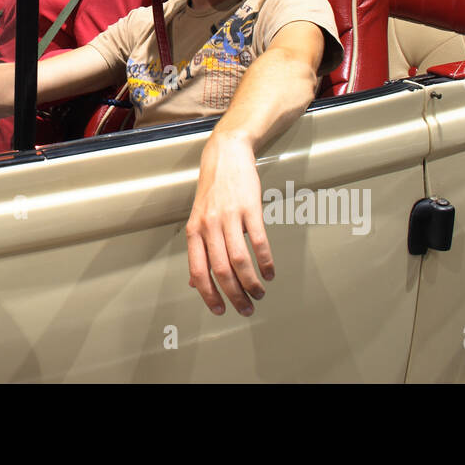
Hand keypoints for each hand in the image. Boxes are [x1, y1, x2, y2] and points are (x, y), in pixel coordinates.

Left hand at [186, 132, 273, 315]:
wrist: (226, 154)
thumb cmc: (213, 189)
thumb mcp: (198, 218)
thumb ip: (198, 249)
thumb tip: (195, 282)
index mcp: (194, 230)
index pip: (199, 270)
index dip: (209, 294)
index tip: (220, 310)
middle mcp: (209, 225)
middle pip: (221, 270)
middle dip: (235, 295)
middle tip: (246, 308)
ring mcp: (230, 216)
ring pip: (240, 260)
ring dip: (251, 283)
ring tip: (259, 293)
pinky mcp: (249, 208)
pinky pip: (258, 242)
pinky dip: (265, 262)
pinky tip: (269, 272)